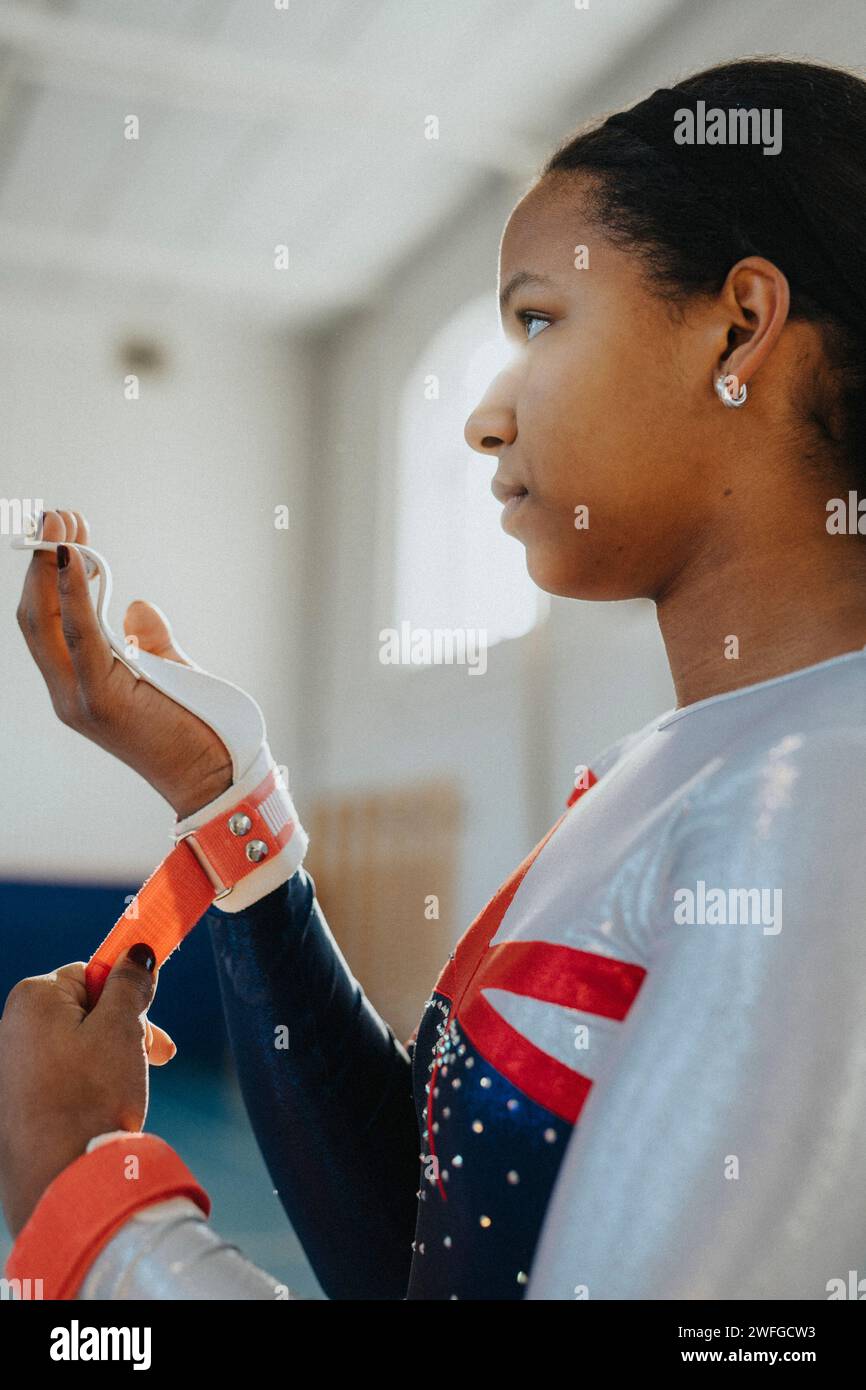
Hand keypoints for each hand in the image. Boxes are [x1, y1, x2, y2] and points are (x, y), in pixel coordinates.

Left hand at [0, 947, 174, 1237]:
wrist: (60, 1179)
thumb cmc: (91, 1096)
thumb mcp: (122, 1027)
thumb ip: (130, 983)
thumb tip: (135, 952)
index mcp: (33, 1000)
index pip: (89, 973)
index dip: (126, 994)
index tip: (150, 1017)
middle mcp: (10, 1029)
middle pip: (81, 1010)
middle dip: (124, 1030)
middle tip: (160, 1055)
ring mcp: (8, 1070)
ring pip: (74, 1047)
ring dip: (110, 1059)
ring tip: (128, 1090)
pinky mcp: (14, 1105)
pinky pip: (58, 1078)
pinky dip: (87, 1086)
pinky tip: (103, 1109)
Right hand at [16, 508, 233, 819]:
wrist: (219, 781)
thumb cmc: (201, 731)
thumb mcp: (172, 671)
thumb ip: (149, 640)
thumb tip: (136, 606)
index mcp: (81, 687)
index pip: (47, 622)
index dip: (47, 573)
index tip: (64, 530)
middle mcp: (69, 693)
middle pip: (35, 616)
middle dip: (41, 560)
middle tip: (58, 515)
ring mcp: (80, 699)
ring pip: (45, 621)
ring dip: (52, 565)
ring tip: (63, 522)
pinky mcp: (102, 700)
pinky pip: (80, 635)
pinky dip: (72, 593)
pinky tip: (72, 558)